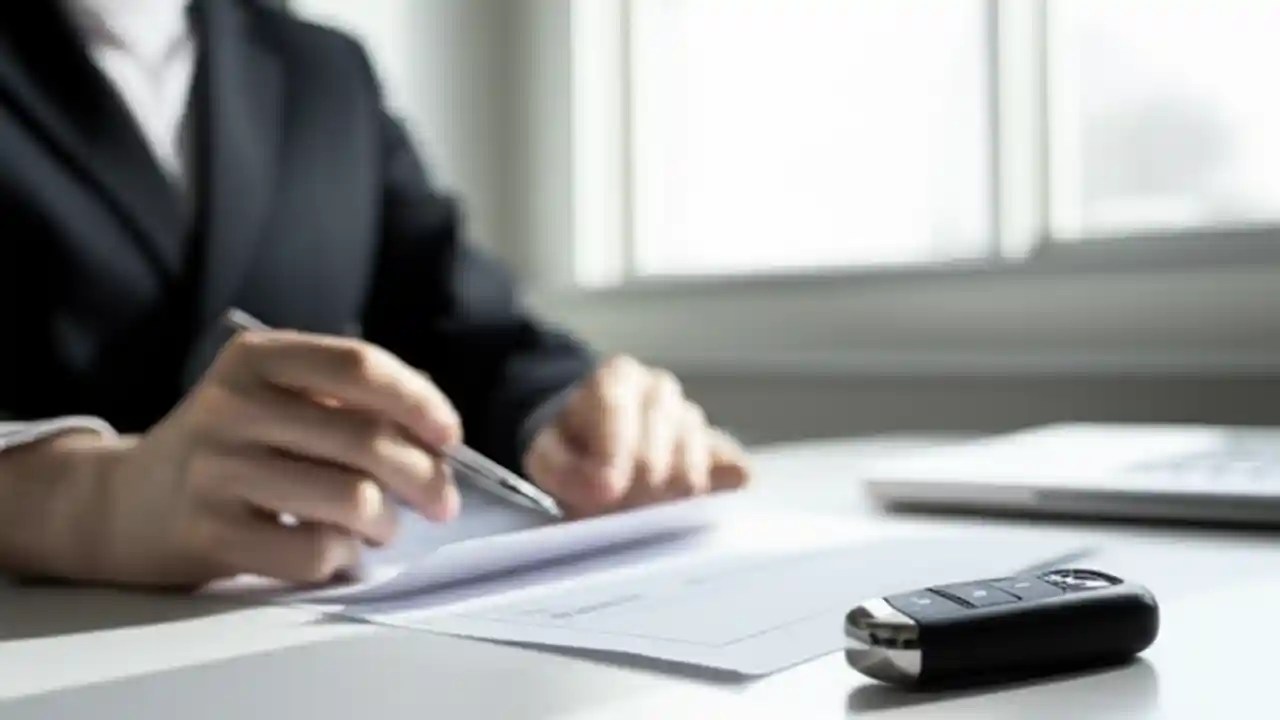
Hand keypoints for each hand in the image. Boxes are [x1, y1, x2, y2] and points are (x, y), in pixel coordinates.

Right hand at [1, 330, 462, 587]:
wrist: (123, 504)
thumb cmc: (229, 448)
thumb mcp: (272, 396)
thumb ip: (347, 402)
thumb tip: (438, 438)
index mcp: (257, 357)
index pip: (360, 366)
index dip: (420, 401)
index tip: (450, 436)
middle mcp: (232, 404)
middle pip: (367, 440)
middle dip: (425, 478)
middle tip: (442, 502)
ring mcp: (215, 469)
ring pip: (351, 499)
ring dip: (387, 522)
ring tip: (382, 527)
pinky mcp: (207, 532)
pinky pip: (313, 551)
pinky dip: (342, 556)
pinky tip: (337, 550)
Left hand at [523, 356, 749, 516]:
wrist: (598, 443)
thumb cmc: (573, 447)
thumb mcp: (546, 452)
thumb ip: (560, 468)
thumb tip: (601, 489)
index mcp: (618, 376)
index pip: (617, 415)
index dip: (609, 462)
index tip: (602, 495)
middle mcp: (660, 389)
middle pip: (654, 458)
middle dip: (630, 495)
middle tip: (613, 511)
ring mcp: (695, 418)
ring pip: (689, 477)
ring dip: (660, 505)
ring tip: (637, 507)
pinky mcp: (724, 450)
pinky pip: (732, 477)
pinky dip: (708, 500)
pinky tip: (679, 507)